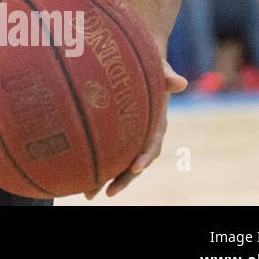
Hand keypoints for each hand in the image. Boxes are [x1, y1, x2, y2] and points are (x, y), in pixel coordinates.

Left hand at [85, 58, 186, 199]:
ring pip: (121, 163)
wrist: (142, 64)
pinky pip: (109, 153)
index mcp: (157, 122)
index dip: (145, 156)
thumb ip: (167, 74)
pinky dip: (97, 164)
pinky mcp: (119, 134)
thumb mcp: (159, 67)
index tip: (135, 167)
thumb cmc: (150, 65)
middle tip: (107, 193)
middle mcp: (145, 134)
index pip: (153, 144)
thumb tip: (180, 82)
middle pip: (135, 162)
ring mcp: (132, 136)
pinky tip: (79, 174)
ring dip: (106, 179)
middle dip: (122, 179)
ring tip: (87, 194)